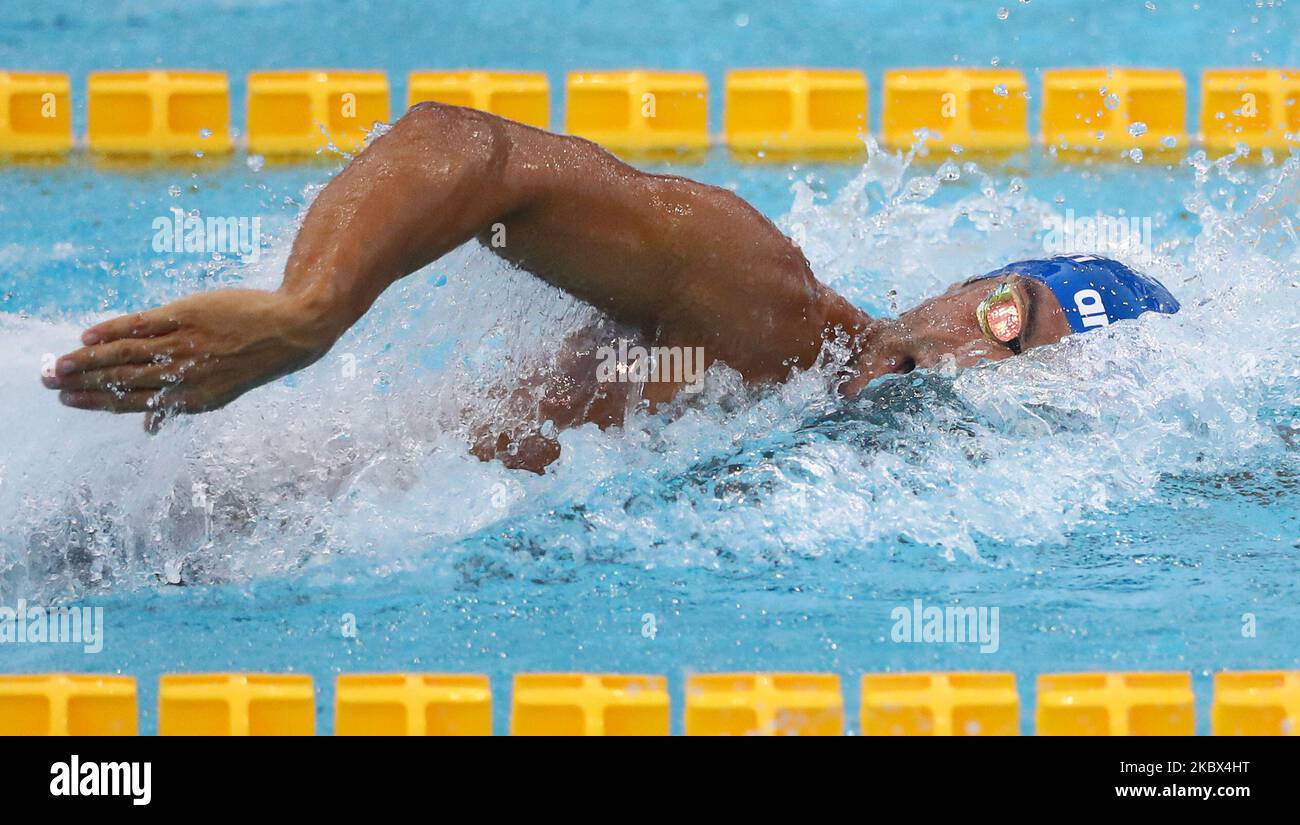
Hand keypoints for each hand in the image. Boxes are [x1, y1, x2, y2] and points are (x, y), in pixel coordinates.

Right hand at [43, 289, 338, 431]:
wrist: (292, 329)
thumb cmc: (251, 359)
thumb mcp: (219, 391)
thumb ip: (179, 405)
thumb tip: (148, 428)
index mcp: (192, 399)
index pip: (135, 402)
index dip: (98, 402)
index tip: (67, 400)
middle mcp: (186, 375)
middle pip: (124, 380)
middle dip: (83, 383)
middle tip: (49, 381)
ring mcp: (186, 345)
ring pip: (127, 355)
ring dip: (89, 359)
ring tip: (61, 362)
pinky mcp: (189, 315)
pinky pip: (144, 325)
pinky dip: (115, 329)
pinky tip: (90, 334)